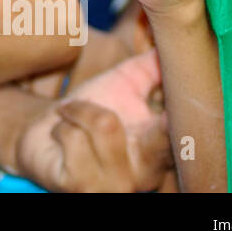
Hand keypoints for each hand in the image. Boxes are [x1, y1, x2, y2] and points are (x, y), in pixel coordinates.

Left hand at [16, 49, 171, 192]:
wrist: (43, 135)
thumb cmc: (89, 110)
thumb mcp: (123, 85)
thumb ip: (151, 68)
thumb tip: (173, 43)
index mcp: (157, 153)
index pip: (177, 138)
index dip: (184, 124)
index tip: (188, 110)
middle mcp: (142, 176)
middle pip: (152, 140)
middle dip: (127, 112)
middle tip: (125, 107)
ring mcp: (110, 186)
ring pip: (104, 123)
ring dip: (79, 109)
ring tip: (73, 116)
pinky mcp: (79, 187)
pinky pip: (73, 137)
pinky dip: (62, 125)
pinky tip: (61, 135)